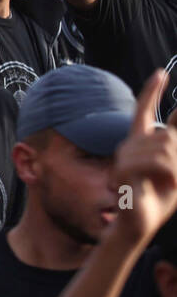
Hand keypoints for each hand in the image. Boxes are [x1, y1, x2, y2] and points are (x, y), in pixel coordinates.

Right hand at [109, 70, 176, 243]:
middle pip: (167, 135)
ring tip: (172, 184)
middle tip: (176, 178)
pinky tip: (167, 185)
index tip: (161, 74)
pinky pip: (157, 162)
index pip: (144, 111)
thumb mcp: (176, 169)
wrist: (142, 222)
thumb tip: (175, 125)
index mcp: (142, 143)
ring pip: (164, 147)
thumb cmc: (159, 197)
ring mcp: (124, 157)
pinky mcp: (124, 172)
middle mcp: (130, 145)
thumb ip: (176, 146)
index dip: (151, 92)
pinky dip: (171, 175)